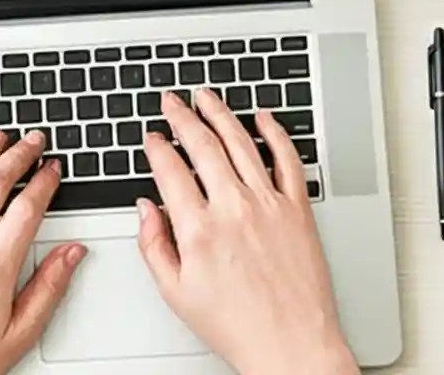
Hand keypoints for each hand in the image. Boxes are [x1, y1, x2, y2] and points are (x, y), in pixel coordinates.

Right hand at [137, 89, 357, 374]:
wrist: (291, 345)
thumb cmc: (237, 326)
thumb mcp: (176, 293)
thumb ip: (154, 246)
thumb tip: (145, 210)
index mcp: (198, 230)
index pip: (170, 170)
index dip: (158, 146)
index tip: (152, 136)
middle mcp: (233, 208)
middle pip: (203, 145)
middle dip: (183, 116)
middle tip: (172, 101)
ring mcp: (269, 204)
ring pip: (242, 142)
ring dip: (221, 113)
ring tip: (207, 97)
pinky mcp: (298, 209)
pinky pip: (287, 159)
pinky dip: (275, 133)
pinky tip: (263, 118)